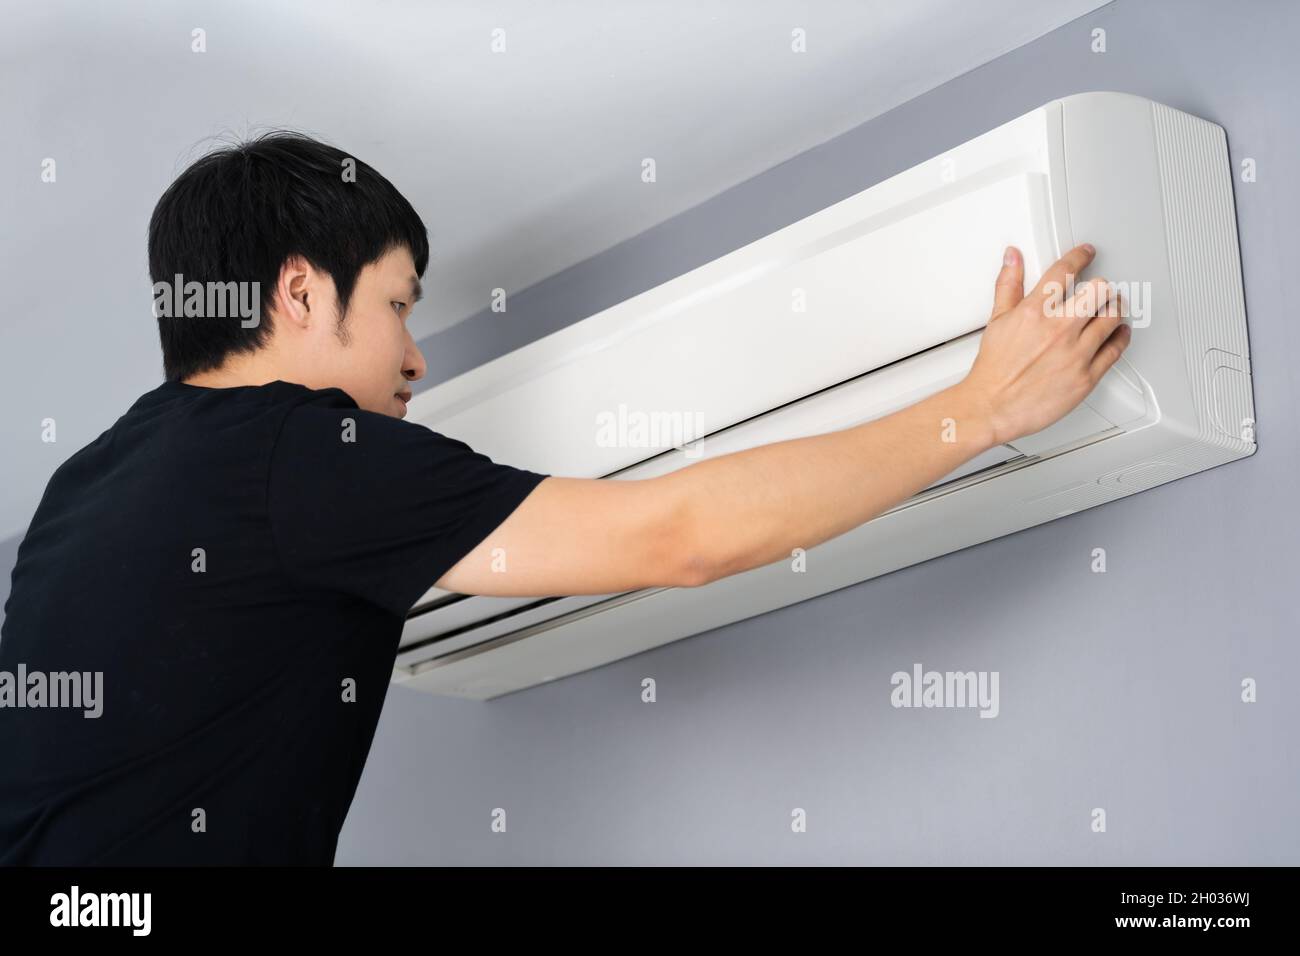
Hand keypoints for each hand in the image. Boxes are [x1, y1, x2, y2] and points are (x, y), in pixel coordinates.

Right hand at [958, 243, 1130, 446]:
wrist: (992, 407)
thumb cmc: (994, 370)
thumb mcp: (997, 320)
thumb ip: (1008, 285)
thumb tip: (1012, 259)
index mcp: (1035, 312)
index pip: (1065, 271)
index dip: (1080, 256)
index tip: (1086, 254)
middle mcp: (1059, 329)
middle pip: (1100, 290)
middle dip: (1101, 287)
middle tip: (1100, 290)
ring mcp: (1076, 353)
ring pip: (1113, 317)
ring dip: (1114, 308)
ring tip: (1110, 308)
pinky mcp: (1087, 376)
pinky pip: (1116, 349)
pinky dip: (1121, 337)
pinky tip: (1118, 333)